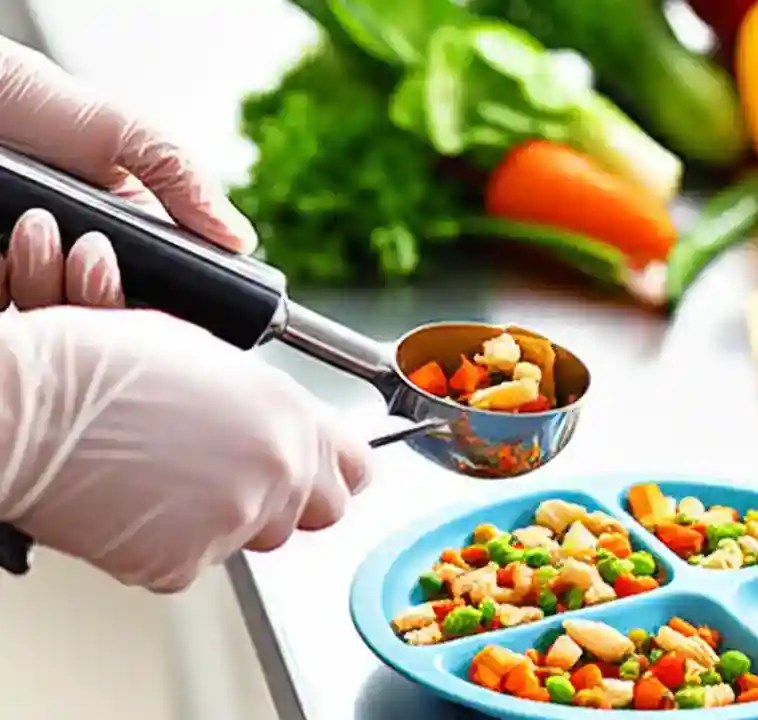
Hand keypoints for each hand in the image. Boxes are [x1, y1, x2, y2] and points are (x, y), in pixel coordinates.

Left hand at [0, 35, 255, 309]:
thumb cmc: (21, 96)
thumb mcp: (120, 130)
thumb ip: (182, 180)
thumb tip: (240, 239)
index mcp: (121, 234)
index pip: (156, 294)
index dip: (161, 305)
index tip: (158, 289)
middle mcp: (74, 260)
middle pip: (106, 319)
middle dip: (99, 293)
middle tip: (89, 249)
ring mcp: (26, 272)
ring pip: (55, 322)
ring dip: (46, 286)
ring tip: (31, 229)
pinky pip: (5, 314)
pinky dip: (7, 290)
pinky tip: (1, 254)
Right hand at [0, 306, 370, 592]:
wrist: (26, 407)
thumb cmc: (102, 366)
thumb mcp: (211, 360)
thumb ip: (264, 404)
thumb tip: (277, 426)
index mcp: (288, 416)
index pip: (356, 467)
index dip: (334, 469)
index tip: (321, 471)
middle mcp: (276, 472)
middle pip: (316, 511)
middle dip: (284, 498)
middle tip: (230, 475)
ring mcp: (233, 521)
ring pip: (252, 538)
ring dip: (224, 519)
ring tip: (165, 477)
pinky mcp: (182, 563)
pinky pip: (191, 563)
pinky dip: (166, 543)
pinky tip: (133, 503)